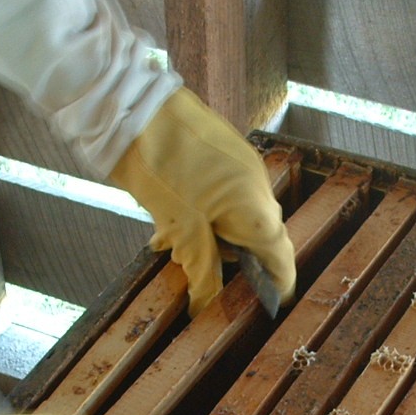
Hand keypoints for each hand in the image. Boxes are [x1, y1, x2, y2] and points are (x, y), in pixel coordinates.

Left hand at [109, 88, 295, 315]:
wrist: (133, 107)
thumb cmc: (159, 167)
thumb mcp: (179, 230)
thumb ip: (201, 270)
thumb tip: (206, 304)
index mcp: (256, 211)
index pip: (282, 261)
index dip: (274, 288)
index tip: (263, 307)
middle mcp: (259, 188)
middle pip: (259, 240)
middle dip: (232, 262)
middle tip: (199, 275)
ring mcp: (244, 167)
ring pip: (240, 217)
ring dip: (215, 238)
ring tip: (175, 244)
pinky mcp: (227, 155)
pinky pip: (228, 195)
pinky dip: (208, 215)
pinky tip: (174, 219)